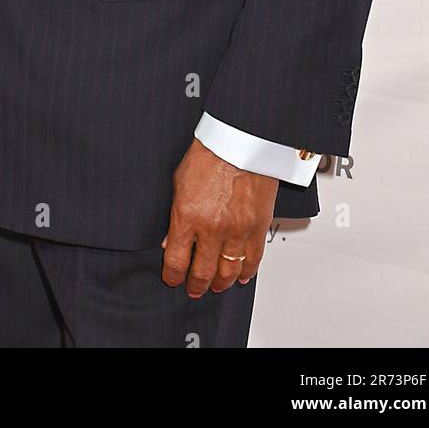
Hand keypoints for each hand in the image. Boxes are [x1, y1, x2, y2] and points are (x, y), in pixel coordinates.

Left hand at [160, 138, 278, 296]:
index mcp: (187, 215)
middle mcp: (212, 227)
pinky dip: (246, 272)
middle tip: (193, 288)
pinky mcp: (258, 227)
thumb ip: (175, 214)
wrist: (241, 139)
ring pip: (228, 271)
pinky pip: (253, 260)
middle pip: (202, 272)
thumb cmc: (210, 152)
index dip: (172, 275)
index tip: (172, 278)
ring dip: (220, 283)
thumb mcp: (179, 181)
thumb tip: (170, 239)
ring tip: (215, 285)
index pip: (176, 260)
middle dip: (195, 284)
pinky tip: (241, 276)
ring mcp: (237, 229)